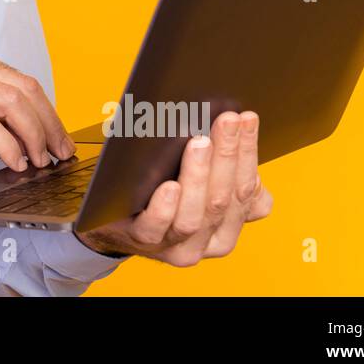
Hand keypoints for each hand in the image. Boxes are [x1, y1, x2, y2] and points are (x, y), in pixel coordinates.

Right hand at [0, 49, 74, 169]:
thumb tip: (31, 135)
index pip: (25, 82)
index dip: (49, 112)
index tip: (60, 137)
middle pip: (25, 90)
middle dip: (49, 125)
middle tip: (59, 151)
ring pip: (11, 104)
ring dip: (34, 136)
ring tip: (40, 159)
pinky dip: (9, 146)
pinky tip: (15, 161)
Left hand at [76, 110, 273, 263]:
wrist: (115, 223)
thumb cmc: (161, 194)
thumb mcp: (199, 185)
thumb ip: (223, 171)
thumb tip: (241, 131)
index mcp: (227, 228)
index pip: (246, 191)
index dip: (248, 153)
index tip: (247, 118)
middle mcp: (206, 242)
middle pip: (222, 200)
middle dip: (227, 156)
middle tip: (226, 120)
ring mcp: (174, 245)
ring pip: (193, 216)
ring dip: (198, 176)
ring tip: (199, 143)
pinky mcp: (141, 241)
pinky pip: (155, 228)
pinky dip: (165, 207)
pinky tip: (169, 186)